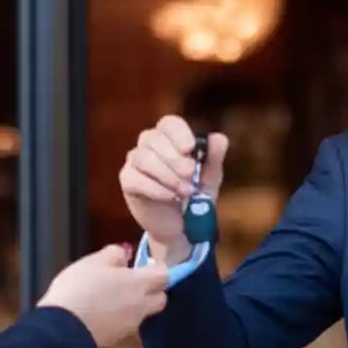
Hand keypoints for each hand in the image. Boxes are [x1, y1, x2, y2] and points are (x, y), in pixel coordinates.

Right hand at [38, 244, 169, 347]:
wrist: (62, 328)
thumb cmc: (79, 288)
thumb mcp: (93, 262)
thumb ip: (114, 254)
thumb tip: (127, 253)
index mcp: (140, 283)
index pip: (165, 275)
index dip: (159, 269)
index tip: (147, 265)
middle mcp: (141, 305)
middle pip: (161, 298)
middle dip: (153, 291)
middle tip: (134, 283)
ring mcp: (131, 325)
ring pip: (143, 313)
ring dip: (136, 305)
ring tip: (114, 298)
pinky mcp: (117, 339)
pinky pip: (126, 325)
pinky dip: (120, 318)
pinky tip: (103, 313)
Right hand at [118, 115, 228, 262]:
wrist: (182, 225)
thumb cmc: (196, 194)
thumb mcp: (210, 178)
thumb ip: (214, 158)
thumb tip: (219, 139)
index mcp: (171, 137)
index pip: (169, 123)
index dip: (179, 133)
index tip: (190, 148)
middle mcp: (149, 144)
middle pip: (154, 139)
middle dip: (175, 159)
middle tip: (191, 176)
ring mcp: (135, 161)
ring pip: (143, 157)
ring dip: (167, 175)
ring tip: (185, 191)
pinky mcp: (128, 180)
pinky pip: (135, 178)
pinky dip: (155, 188)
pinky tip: (170, 196)